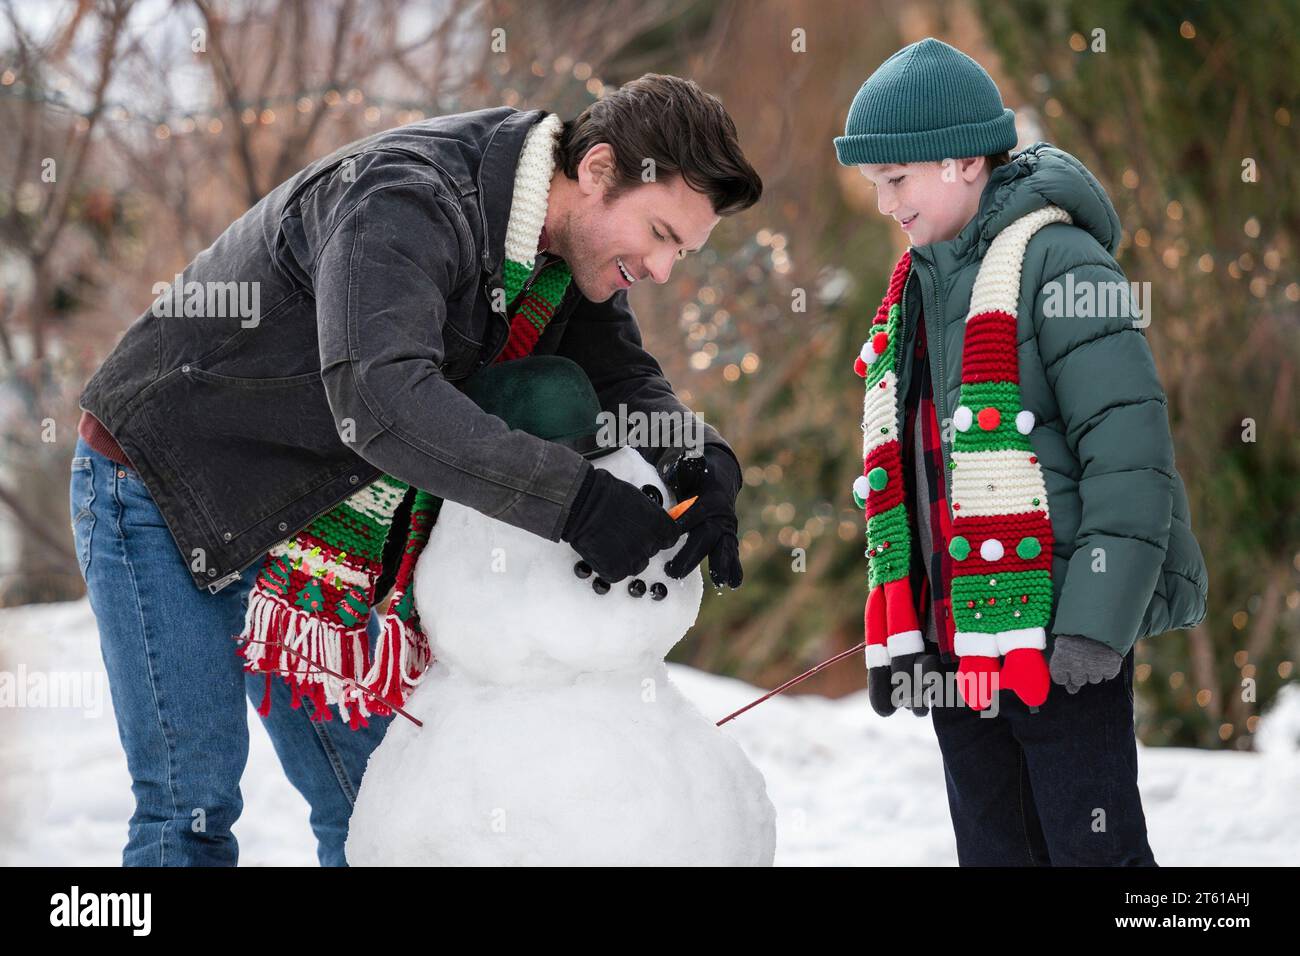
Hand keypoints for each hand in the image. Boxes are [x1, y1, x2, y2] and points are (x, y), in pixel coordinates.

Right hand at [560, 465, 680, 582]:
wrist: (585, 503)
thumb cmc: (608, 496)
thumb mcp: (639, 500)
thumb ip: (649, 517)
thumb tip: (649, 523)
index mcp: (660, 527)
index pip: (670, 539)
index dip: (658, 536)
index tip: (651, 533)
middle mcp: (650, 545)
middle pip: (650, 552)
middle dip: (639, 544)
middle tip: (623, 534)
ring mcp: (632, 560)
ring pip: (635, 565)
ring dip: (626, 557)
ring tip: (611, 542)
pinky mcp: (615, 570)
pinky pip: (616, 573)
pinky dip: (609, 566)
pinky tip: (602, 550)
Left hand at [660, 446, 742, 588]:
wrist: (717, 476)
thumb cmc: (694, 471)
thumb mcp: (687, 465)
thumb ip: (684, 465)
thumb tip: (687, 460)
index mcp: (709, 498)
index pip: (693, 513)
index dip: (681, 523)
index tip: (667, 536)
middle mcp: (720, 515)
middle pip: (706, 536)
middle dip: (691, 555)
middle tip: (674, 571)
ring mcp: (725, 528)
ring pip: (724, 547)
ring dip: (722, 564)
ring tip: (721, 582)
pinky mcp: (726, 538)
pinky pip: (730, 553)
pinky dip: (733, 568)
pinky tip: (733, 583)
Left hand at [1049, 634, 1122, 693]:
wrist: (1098, 619)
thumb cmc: (1076, 628)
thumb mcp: (1064, 641)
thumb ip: (1064, 665)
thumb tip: (1071, 690)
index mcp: (1060, 662)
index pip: (1060, 679)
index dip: (1065, 673)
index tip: (1069, 664)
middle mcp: (1076, 669)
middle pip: (1078, 681)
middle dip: (1080, 671)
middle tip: (1084, 657)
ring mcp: (1093, 670)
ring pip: (1094, 679)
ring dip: (1094, 669)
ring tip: (1095, 653)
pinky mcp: (1110, 668)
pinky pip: (1108, 675)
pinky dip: (1108, 668)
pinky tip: (1105, 655)